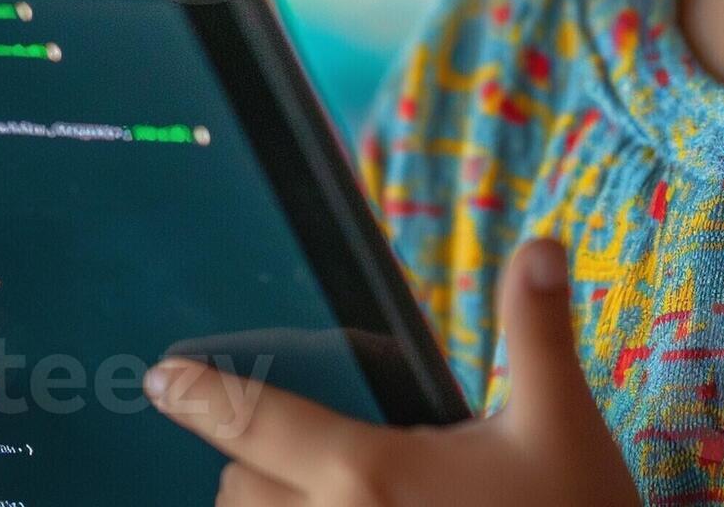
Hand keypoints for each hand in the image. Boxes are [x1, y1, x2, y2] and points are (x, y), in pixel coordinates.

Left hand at [144, 239, 637, 506]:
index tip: (161, 378)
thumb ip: (537, 330)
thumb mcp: (562, 423)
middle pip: (238, 494)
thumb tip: (542, 242)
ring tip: (298, 495)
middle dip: (247, 469)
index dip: (199, 396)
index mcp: (371, 476)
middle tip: (265, 452)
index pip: (254, 422)